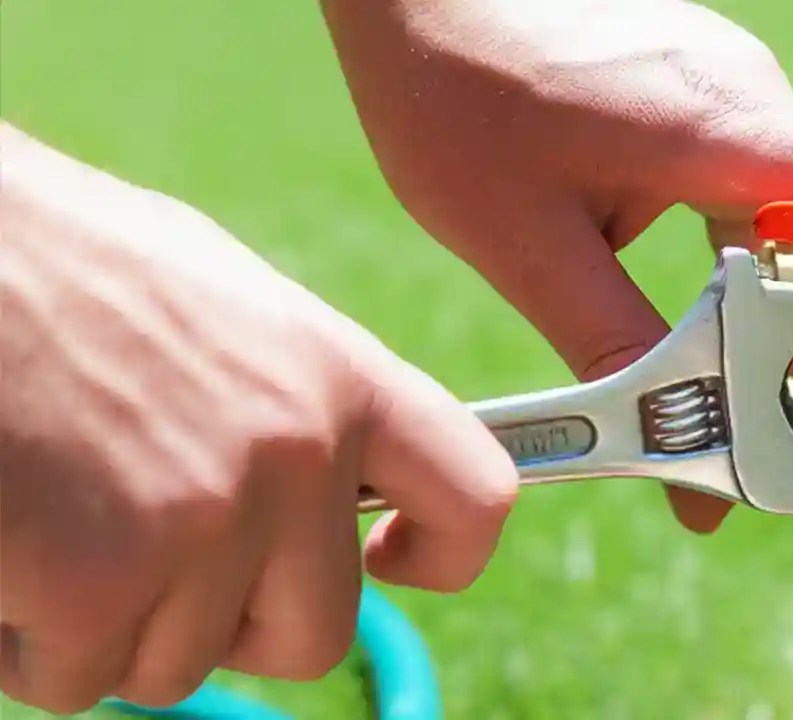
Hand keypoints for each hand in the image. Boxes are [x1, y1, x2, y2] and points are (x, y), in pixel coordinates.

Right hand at [0, 124, 515, 713]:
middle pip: (317, 632)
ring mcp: (205, 522)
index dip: (442, 554)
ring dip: (113, 626)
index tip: (389, 559)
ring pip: (179, 664)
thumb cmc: (59, 265)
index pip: (476, 499)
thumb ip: (296, 403)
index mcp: (338, 377)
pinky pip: (78, 677)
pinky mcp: (99, 582)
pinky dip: (30, 641)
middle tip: (156, 557)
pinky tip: (11, 543)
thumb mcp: (223, 304)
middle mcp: (296, 454)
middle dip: (236, 623)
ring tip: (57, 515)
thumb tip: (336, 482)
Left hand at [322, 0, 792, 532]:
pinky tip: (713, 298)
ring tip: (768, 374)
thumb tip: (692, 466)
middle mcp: (750, 97)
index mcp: (727, 129)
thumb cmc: (456, 90)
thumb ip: (617, 349)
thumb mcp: (527, 243)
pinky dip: (753, 253)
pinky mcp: (696, 87)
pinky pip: (756, 181)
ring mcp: (726, 84)